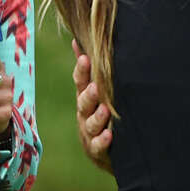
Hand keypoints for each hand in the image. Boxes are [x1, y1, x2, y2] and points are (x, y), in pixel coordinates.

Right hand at [73, 40, 113, 173]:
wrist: (111, 150)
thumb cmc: (104, 115)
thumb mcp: (98, 91)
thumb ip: (89, 69)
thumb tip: (78, 40)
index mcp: (85, 97)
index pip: (81, 82)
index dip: (82, 70)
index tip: (85, 58)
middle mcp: (84, 114)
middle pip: (83, 103)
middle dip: (89, 94)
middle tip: (95, 87)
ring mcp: (89, 133)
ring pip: (90, 124)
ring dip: (97, 117)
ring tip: (105, 110)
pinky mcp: (96, 150)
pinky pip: (97, 146)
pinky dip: (102, 141)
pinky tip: (109, 135)